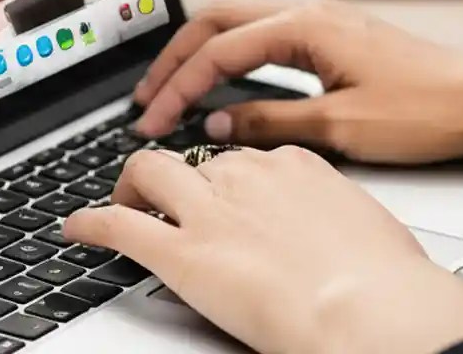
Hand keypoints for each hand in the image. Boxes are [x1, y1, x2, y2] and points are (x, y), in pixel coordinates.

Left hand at [63, 147, 462, 353]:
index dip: (230, 177)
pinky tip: (78, 228)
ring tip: (122, 199)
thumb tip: (341, 233)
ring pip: (148, 174)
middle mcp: (246, 176)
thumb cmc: (384, 278)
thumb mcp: (368, 227)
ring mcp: (209, 210)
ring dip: (129, 186)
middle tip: (173, 198)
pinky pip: (120, 226)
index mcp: (294, 166)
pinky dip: (92, 225)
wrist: (368, 306)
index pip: (247, 157)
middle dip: (182, 179)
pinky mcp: (181, 251)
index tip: (226, 191)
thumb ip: (338, 219)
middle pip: (196, 163)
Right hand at [131, 0, 462, 164]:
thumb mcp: (341, 126)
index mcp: (305, 26)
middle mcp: (309, 13)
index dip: (179, 87)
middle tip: (147, 97)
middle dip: (174, 57)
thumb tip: (220, 123)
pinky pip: (264, 34)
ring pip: (238, 20)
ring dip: (200, 50)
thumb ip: (272, 122)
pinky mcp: (332, 39)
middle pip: (216, 19)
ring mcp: (321, 22)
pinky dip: (232, 54)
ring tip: (173, 85)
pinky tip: (226, 82)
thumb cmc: (430, 109)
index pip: (218, 51)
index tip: (154, 118)